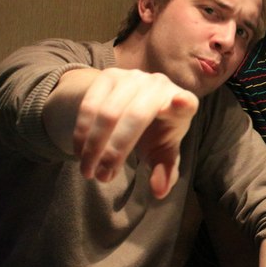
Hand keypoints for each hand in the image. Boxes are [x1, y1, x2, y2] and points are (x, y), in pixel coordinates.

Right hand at [73, 68, 198, 196]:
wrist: (132, 102)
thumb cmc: (156, 131)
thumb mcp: (163, 151)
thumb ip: (165, 170)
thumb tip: (159, 191)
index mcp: (182, 104)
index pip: (186, 103)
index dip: (183, 104)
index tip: (181, 104)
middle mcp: (160, 85)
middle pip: (136, 117)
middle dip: (115, 151)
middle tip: (102, 178)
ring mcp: (134, 77)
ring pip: (108, 113)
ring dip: (94, 146)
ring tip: (89, 171)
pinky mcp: (110, 75)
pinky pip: (90, 105)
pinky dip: (82, 132)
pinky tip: (79, 152)